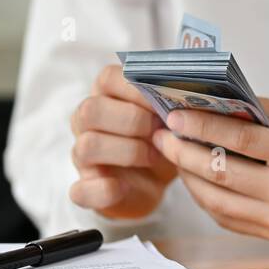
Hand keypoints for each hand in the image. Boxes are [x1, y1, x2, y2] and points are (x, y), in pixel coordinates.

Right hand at [68, 64, 178, 218]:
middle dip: (132, 120)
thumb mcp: (168, 117)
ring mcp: (82, 155)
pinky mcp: (85, 188)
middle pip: (91, 110)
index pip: (107, 78)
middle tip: (160, 131)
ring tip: (155, 156)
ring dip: (127, 152)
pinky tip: (123, 188)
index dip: (136, 89)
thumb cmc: (161, 139)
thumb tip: (187, 93)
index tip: (163, 102)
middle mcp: (87, 122)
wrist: (153, 182)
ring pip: (88, 146)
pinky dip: (103, 190)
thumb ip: (170, 102)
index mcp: (105, 95)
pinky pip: (80, 190)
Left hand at [151, 98, 268, 245]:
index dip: (202, 127)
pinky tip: (199, 182)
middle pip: (221, 174)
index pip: (241, 141)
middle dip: (183, 153)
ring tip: (176, 157)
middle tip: (162, 136)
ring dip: (189, 179)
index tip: (175, 116)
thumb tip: (225, 102)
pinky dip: (208, 200)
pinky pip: (230, 220)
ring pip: (218, 202)